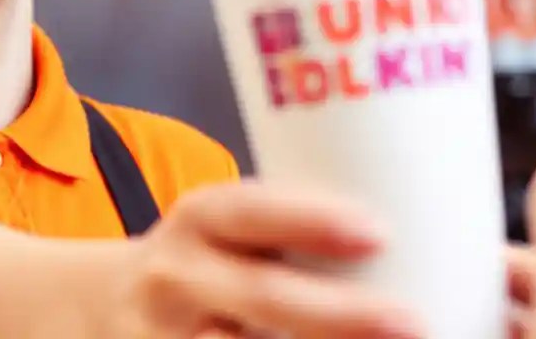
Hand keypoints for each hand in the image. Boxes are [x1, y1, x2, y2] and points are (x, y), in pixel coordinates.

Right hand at [111, 181, 425, 338]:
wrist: (108, 309)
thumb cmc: (211, 262)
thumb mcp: (230, 231)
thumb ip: (295, 231)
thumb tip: (427, 234)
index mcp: (199, 219)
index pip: (250, 210)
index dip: (310, 219)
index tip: (378, 233)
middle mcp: (175, 277)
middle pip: (260, 296)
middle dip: (339, 315)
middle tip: (412, 323)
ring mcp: (163, 338)